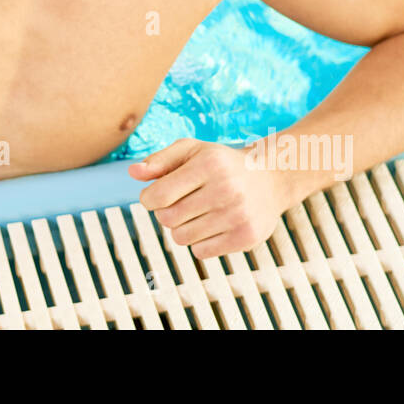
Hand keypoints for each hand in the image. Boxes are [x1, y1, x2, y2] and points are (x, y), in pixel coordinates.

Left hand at [128, 138, 291, 259]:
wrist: (271, 178)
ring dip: (182, 228)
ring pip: (182, 238)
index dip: (149, 199)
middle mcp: (226, 189)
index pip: (158, 196)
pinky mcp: (246, 237)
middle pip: (167, 219)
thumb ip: (160, 160)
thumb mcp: (192, 150)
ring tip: (197, 214)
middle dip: (166, 213)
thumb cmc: (221, 163)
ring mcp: (238, 215)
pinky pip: (201, 252)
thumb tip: (132, 173)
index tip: (156, 195)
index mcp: (209, 164)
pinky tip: (212, 226)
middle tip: (181, 203)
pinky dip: (200, 242)